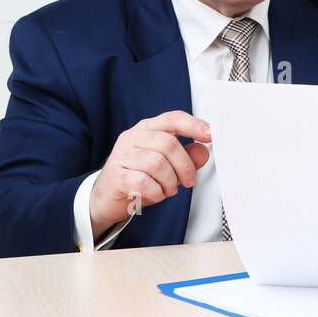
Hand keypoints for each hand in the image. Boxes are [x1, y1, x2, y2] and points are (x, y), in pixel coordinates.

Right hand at [89, 110, 211, 237]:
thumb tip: (203, 151)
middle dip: (185, 166)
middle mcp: (132, 137)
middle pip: (168, 144)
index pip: (173, 118)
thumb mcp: (167, 166)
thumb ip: (186, 157)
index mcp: (147, 128)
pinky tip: (155, 194)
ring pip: (157, 163)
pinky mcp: (116, 175)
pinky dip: (156, 192)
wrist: (107, 197)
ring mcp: (121, 155)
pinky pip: (143, 182)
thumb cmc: (138, 177)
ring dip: (170, 182)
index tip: (210, 134)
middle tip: (189, 181)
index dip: (193, 125)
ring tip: (168, 189)